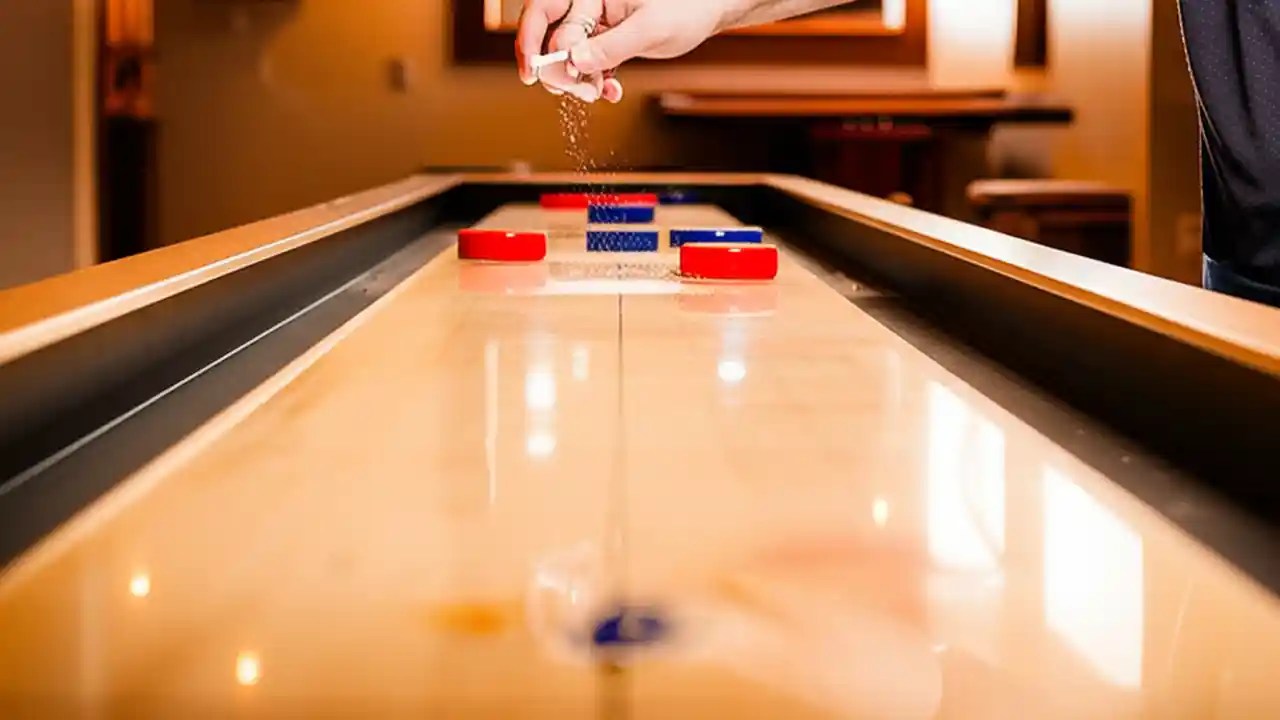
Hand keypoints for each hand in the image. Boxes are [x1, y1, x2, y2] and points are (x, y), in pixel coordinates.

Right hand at [515, 0, 731, 101]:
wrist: (710, 11)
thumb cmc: (687, 7)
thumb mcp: (651, 28)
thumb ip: (612, 45)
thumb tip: (574, 61)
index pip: (546, 12)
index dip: (533, 43)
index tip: (536, 74)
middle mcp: (588, 4)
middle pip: (550, 36)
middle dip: (558, 69)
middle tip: (579, 91)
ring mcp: (596, 24)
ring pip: (567, 55)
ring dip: (577, 81)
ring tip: (599, 93)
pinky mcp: (606, 42)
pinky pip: (588, 65)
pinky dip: (595, 82)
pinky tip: (611, 91)